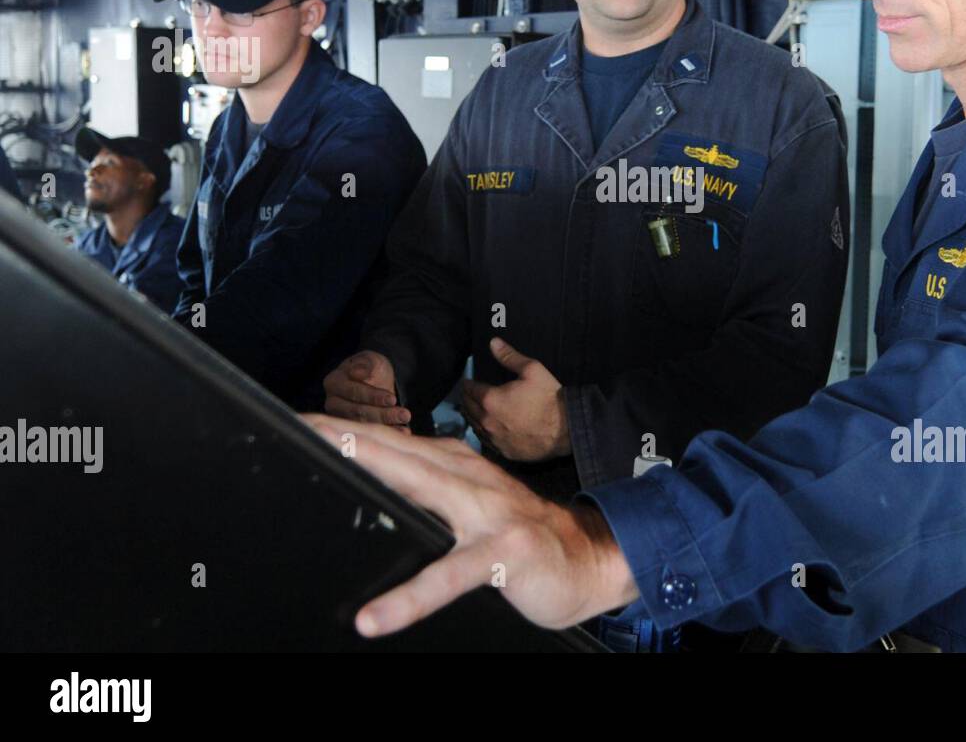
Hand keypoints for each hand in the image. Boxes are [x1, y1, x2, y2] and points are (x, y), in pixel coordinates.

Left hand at [302, 414, 638, 634]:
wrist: (590, 557)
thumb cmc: (521, 535)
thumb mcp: (473, 503)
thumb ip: (432, 491)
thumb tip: (377, 485)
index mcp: (457, 466)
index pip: (393, 441)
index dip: (348, 430)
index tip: (300, 421)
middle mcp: (469, 479)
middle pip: (399, 451)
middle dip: (349, 436)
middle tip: (302, 426)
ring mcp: (487, 514)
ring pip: (422, 488)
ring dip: (378, 473)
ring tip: (332, 470)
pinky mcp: (503, 554)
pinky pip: (450, 577)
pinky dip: (411, 597)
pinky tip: (376, 617)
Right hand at [323, 350, 410, 431]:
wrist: (374, 378)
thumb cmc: (370, 367)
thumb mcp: (370, 360)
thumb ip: (365, 364)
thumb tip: (358, 373)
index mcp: (334, 382)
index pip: (353, 392)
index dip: (373, 396)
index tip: (393, 399)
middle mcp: (333, 402)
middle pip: (358, 412)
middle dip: (383, 414)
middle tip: (405, 414)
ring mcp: (340, 418)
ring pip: (363, 425)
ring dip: (386, 425)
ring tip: (405, 424)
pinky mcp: (351, 429)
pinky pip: (369, 433)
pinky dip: (387, 432)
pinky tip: (402, 432)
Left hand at [460, 337, 570, 460]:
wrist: (565, 429)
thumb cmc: (549, 397)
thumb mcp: (532, 370)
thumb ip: (509, 356)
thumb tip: (493, 342)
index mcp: (490, 400)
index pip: (470, 390)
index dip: (467, 384)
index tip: (467, 381)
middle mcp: (487, 421)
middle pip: (468, 408)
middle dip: (466, 399)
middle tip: (467, 394)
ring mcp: (494, 439)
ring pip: (474, 426)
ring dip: (471, 416)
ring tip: (472, 410)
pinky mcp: (504, 452)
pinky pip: (486, 441)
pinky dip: (482, 432)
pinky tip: (484, 428)